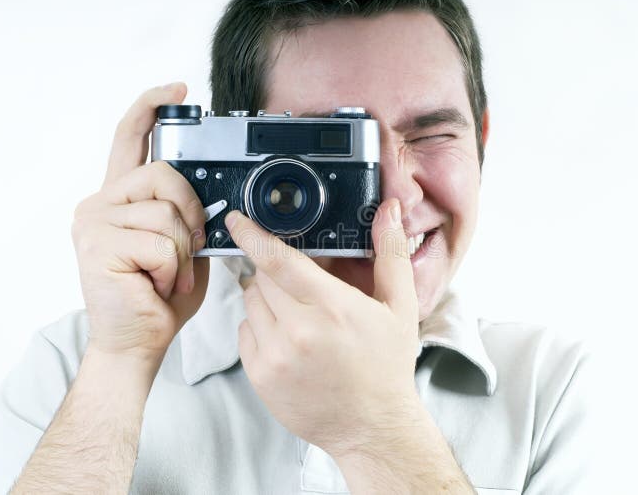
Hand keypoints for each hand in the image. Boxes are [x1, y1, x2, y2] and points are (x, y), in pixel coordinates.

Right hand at [71, 82, 208, 363]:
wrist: (136, 343)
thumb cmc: (159, 296)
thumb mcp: (183, 245)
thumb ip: (187, 213)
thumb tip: (213, 195)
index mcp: (121, 199)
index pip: (130, 138)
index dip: (152, 105)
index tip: (178, 88)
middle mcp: (100, 203)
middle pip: (165, 173)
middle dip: (193, 213)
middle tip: (190, 248)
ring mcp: (94, 223)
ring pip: (166, 212)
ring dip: (183, 252)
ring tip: (168, 275)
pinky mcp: (97, 245)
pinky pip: (161, 243)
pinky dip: (174, 269)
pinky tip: (157, 285)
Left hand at [227, 198, 421, 457]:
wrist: (373, 428)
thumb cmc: (387, 366)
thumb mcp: (400, 307)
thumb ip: (391, 253)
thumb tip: (389, 210)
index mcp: (333, 308)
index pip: (278, 259)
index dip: (252, 234)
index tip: (237, 220)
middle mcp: (300, 332)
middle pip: (261, 278)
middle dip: (274, 272)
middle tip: (299, 286)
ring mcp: (276, 357)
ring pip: (250, 303)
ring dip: (266, 298)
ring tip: (297, 314)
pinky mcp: (261, 377)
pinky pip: (244, 332)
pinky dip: (260, 327)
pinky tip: (287, 338)